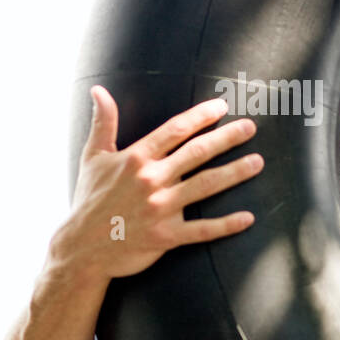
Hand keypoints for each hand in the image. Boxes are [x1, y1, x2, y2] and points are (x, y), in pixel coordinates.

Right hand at [49, 86, 262, 281]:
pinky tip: (248, 218)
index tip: (222, 106)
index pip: (175, 130)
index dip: (201, 116)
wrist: (81, 248)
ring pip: (205, 186)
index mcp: (136, 159)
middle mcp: (151, 180)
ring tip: (257, 162)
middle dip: (226, 138)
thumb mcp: (93, 157)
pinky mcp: (166, 237)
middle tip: (250, 127)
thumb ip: (103, 122)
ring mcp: (160, 209)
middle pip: (196, 153)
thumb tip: (98, 90)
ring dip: (235, 173)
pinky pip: (202, 231)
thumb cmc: (89, 200)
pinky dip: (226, 225)